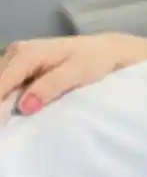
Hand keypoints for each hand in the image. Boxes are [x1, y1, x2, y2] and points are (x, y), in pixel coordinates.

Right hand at [0, 33, 146, 115]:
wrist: (106, 50)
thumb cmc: (95, 60)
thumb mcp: (79, 72)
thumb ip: (52, 86)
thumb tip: (25, 106)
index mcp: (27, 53)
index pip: (0, 83)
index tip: (0, 125)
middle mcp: (15, 52)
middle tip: (6, 126)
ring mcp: (15, 58)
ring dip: (1, 103)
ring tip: (7, 122)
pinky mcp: (18, 66)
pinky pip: (4, 83)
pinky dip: (4, 98)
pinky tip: (9, 113)